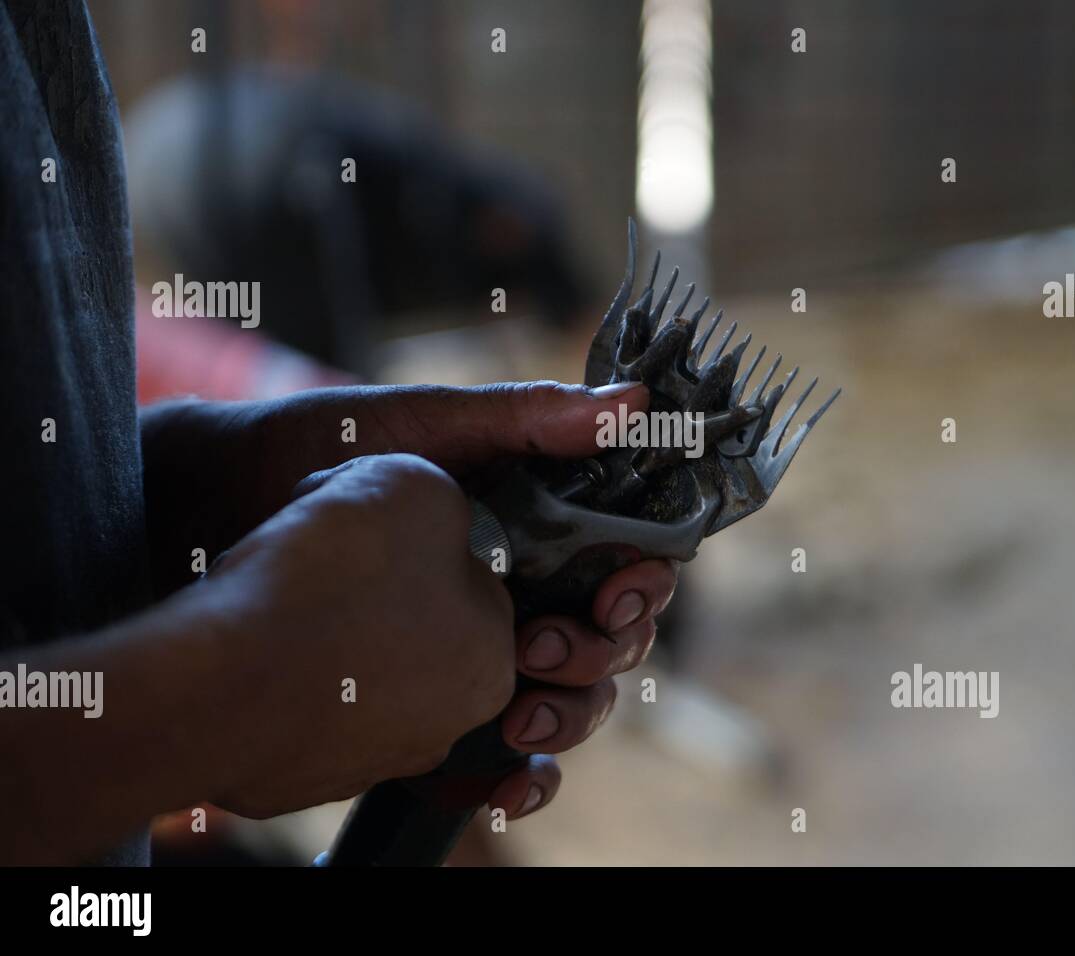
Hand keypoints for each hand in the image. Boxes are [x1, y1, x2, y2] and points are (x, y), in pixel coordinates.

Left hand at [146, 381, 678, 818]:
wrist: (209, 504)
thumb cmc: (318, 446)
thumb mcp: (430, 424)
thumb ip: (529, 418)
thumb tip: (637, 402)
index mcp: (532, 523)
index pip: (623, 563)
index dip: (641, 583)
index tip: (621, 590)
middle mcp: (515, 590)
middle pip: (609, 641)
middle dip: (601, 654)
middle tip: (546, 650)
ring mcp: (474, 652)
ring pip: (569, 704)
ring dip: (570, 718)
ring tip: (521, 716)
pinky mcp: (430, 706)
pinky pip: (502, 760)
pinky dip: (521, 782)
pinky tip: (505, 788)